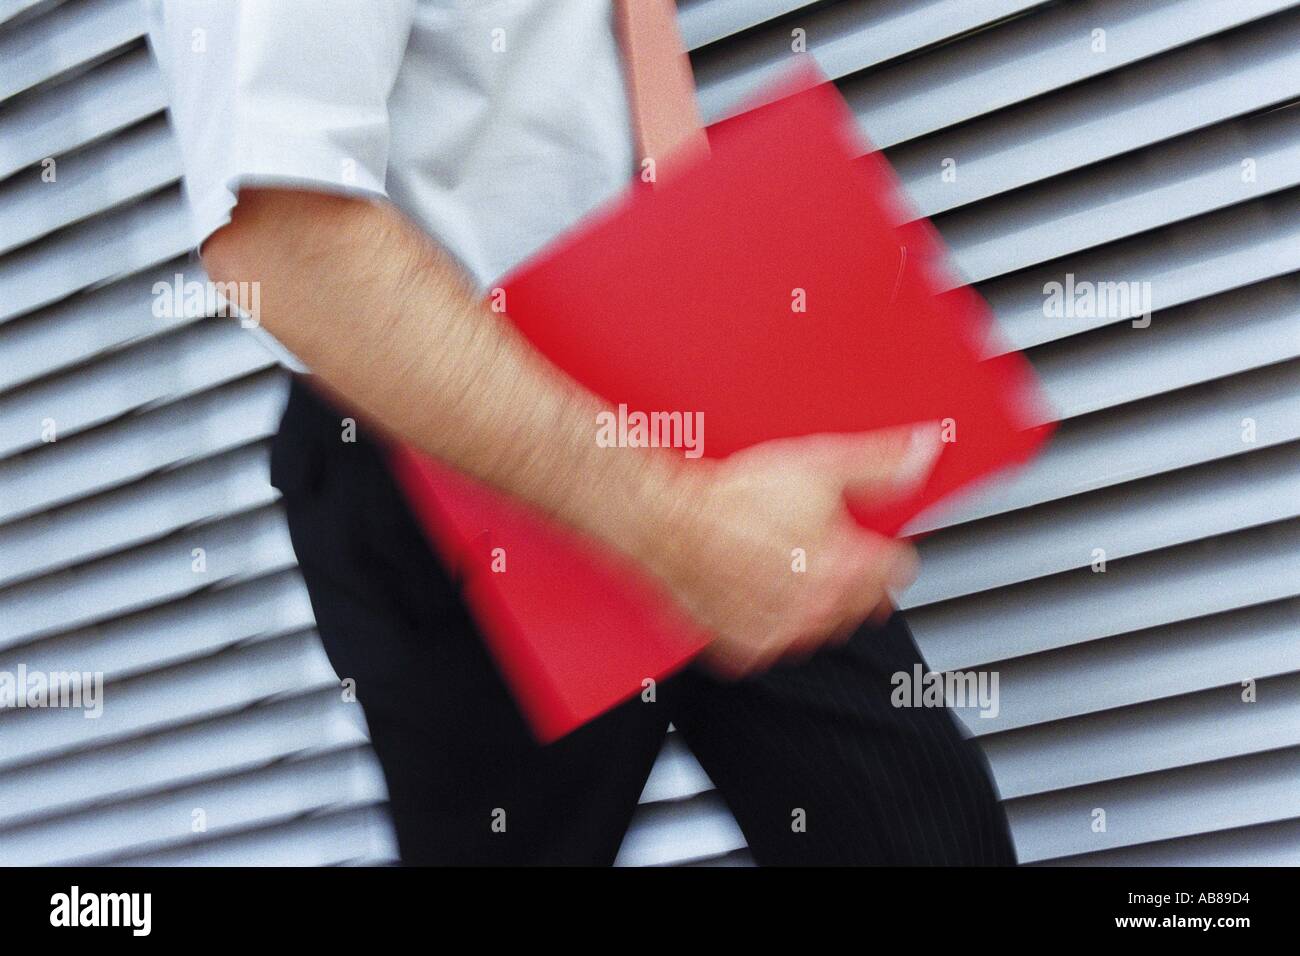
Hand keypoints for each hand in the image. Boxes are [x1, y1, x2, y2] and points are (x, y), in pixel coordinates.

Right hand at [647, 424, 940, 677]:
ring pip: (822, 626)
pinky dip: (773, 619)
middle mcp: (818, 610)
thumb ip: (881, 462)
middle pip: (863, 602)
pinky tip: (761, 587)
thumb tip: (924, 451)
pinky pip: (776, 641)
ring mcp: (781, 634)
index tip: (873, 536)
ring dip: (816, 599)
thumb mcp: (820, 463)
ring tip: (789, 561)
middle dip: (853, 573)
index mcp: (848, 569)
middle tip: (826, 543)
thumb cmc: (733, 499)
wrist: (669, 522)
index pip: (899, 569)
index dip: (886, 545)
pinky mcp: (745, 648)